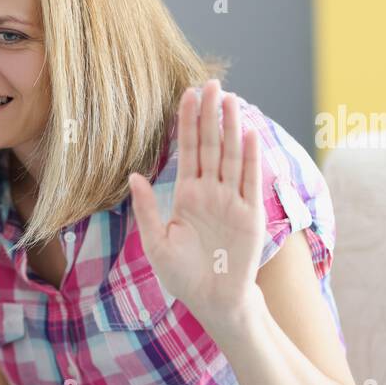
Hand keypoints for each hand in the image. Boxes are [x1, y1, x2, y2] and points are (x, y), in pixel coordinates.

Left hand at [127, 80, 264, 329]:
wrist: (212, 301)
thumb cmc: (183, 276)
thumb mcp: (156, 243)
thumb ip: (146, 209)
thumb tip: (134, 175)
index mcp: (187, 196)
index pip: (187, 151)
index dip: (187, 124)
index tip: (186, 95)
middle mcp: (211, 193)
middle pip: (210, 146)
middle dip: (210, 115)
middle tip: (211, 83)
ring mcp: (233, 201)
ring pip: (231, 156)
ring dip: (231, 128)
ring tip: (230, 99)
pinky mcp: (250, 215)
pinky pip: (250, 181)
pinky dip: (250, 158)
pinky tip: (248, 134)